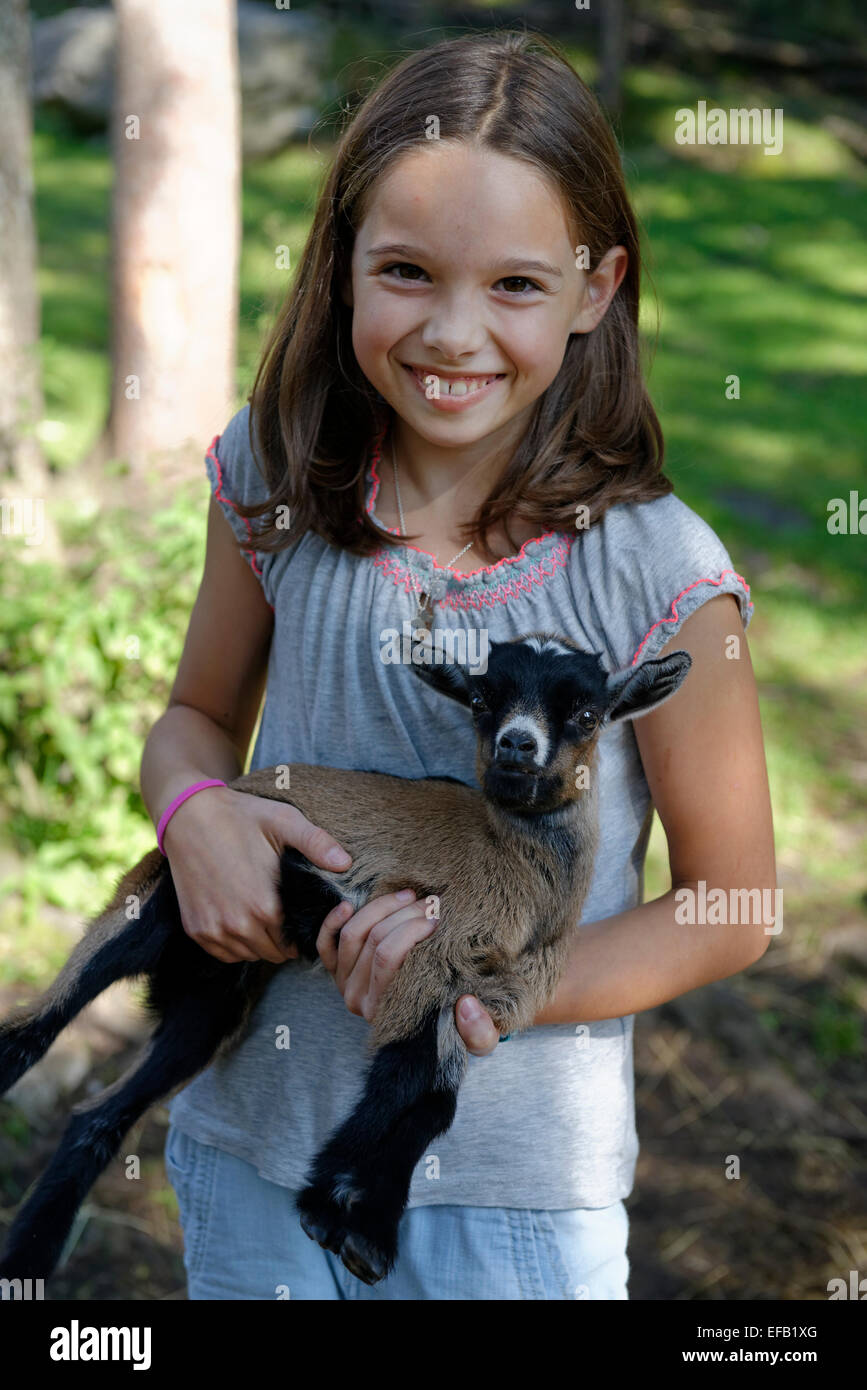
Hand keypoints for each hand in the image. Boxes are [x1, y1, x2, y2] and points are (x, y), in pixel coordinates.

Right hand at [163, 786, 351, 964]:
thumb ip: (317, 844)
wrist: (189, 815)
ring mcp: (214, 930)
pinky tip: (240, 917)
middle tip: (283, 914)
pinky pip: (225, 953)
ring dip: (259, 942)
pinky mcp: (195, 930)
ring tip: (262, 914)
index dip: (302, 932)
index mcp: (266, 907)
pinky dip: (235, 943)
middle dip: (283, 939)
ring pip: (249, 955)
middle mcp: (239, 926)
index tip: (301, 916)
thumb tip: (346, 864)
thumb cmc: (241, 817)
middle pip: (274, 953)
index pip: (296, 944)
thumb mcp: (284, 821)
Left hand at [317, 893, 500, 1055]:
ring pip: (353, 933)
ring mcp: (344, 984)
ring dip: (381, 907)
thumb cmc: (456, 1025)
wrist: (432, 1029)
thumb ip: (480, 1031)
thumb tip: (467, 1006)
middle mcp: (359, 1000)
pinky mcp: (336, 971)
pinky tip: (349, 904)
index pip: (389, 957)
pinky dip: (333, 921)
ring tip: (410, 897)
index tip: (438, 916)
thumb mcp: (479, 1037)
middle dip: (404, 913)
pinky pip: (325, 943)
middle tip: (431, 901)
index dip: (412, 928)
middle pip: (373, 940)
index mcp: (386, 1011)